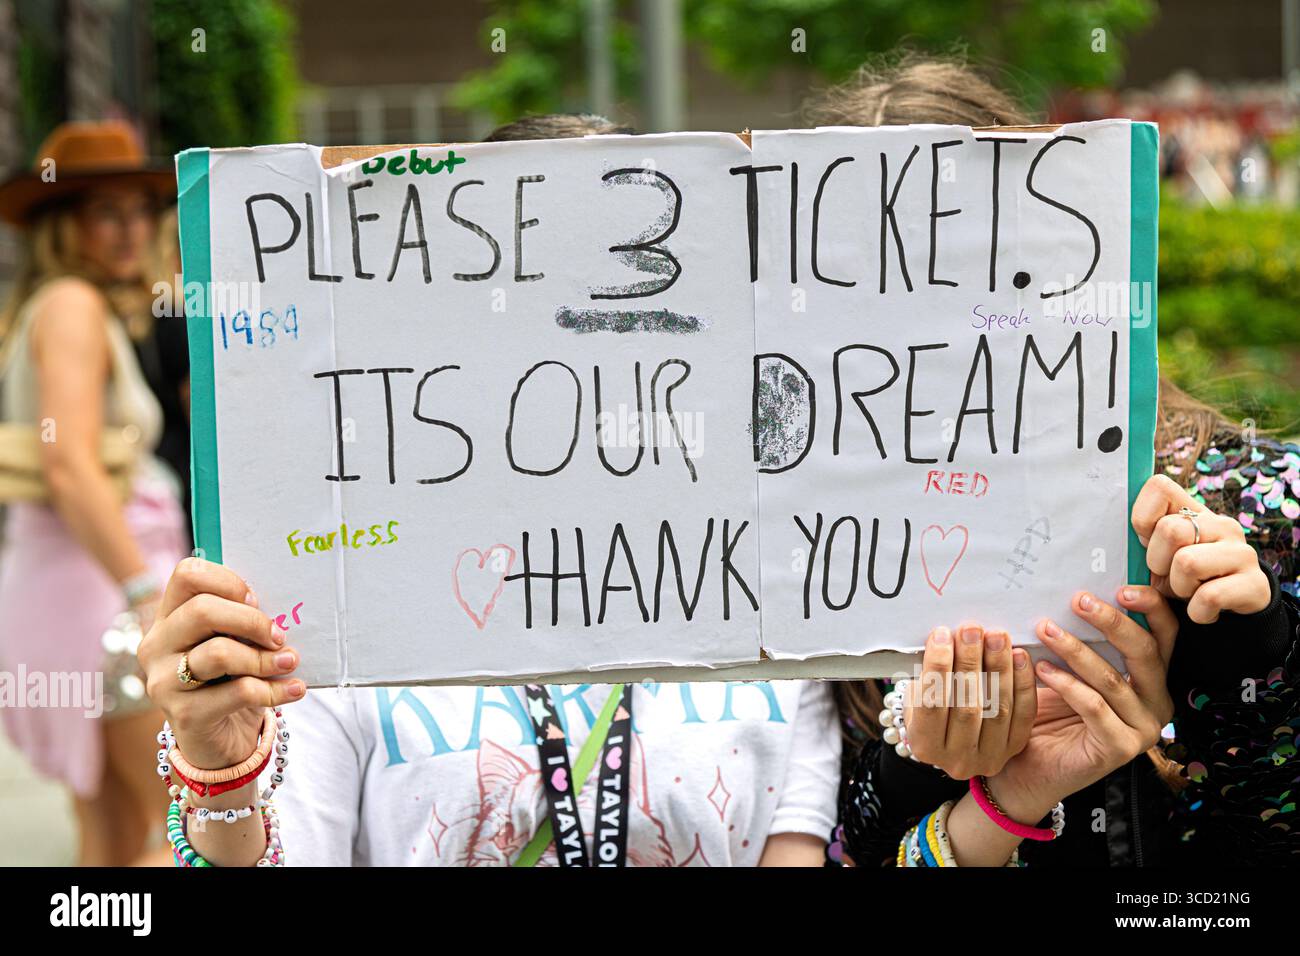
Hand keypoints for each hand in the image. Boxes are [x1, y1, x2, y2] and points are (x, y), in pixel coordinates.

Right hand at [137, 558, 305, 768]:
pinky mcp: (184, 715)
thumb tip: (281, 612)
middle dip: (252, 620)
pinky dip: (274, 690)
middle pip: (202, 610)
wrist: (219, 742)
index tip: (256, 600)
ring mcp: (164, 682)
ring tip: (289, 662)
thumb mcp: (235, 644)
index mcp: (168, 618)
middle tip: (279, 637)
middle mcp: (156, 645)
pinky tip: (294, 689)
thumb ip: (243, 622)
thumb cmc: (230, 680)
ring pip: (218, 653)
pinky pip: (238, 692)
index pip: (187, 574)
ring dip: (264, 658)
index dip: (228, 581)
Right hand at [903, 624, 1036, 778]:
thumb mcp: (919, 696)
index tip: (942, 634)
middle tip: (972, 630)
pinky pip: (1023, 713)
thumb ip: (929, 674)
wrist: (957, 738)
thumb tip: (946, 637)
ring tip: (996, 636)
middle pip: (966, 707)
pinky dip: (1023, 682)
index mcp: (925, 746)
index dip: (937, 667)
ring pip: (997, 709)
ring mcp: (989, 757)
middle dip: (969, 662)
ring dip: (999, 668)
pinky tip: (1019, 656)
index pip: (931, 705)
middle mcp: (957, 759)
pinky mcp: (1015, 748)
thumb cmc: (934, 707)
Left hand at [986, 586, 1177, 820]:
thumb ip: (1082, 635)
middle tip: (1078, 600)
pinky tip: (1041, 668)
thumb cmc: (1049, 709)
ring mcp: (1143, 727)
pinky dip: (1065, 683)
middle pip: (1146, 652)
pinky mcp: (1122, 747)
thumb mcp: (1069, 666)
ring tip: (1045, 629)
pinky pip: (1093, 706)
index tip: (1120, 587)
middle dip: (1112, 622)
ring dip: (1075, 649)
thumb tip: (1070, 589)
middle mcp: (1157, 701)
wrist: (1028, 765)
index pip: (1165, 635)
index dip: (1150, 607)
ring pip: (1113, 678)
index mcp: (1152, 677)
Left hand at [1132, 473, 1270, 622]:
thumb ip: (1142, 546)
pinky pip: (1208, 597)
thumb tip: (1111, 557)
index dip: (1143, 518)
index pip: (1159, 487)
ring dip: (1178, 588)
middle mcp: (1221, 525)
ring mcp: (1242, 552)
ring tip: (1187, 592)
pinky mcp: (1255, 584)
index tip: (1145, 542)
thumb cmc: (1183, 580)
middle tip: (1167, 576)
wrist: (1232, 611)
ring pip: (1187, 563)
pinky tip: (1204, 610)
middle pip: (1170, 530)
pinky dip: (1197, 612)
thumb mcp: (1159, 559)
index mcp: (1193, 511)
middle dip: (1157, 563)